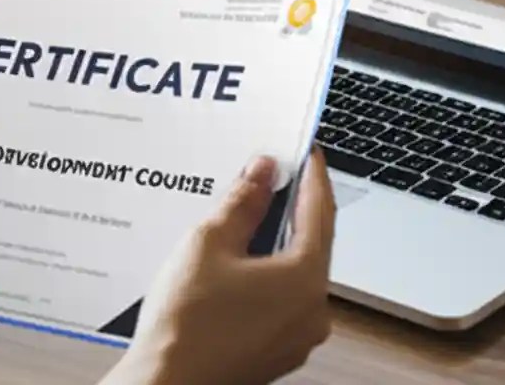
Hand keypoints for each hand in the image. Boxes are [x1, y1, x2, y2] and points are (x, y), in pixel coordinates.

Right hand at [103, 148, 336, 384]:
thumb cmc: (185, 325)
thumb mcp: (209, 243)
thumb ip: (242, 202)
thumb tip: (263, 173)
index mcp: (305, 279)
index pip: (319, 211)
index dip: (312, 175)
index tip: (307, 152)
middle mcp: (312, 310)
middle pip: (311, 243)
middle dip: (293, 208)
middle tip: (275, 176)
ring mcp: (297, 336)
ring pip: (296, 274)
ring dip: (278, 244)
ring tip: (249, 215)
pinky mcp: (278, 351)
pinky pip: (282, 301)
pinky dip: (268, 276)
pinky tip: (240, 262)